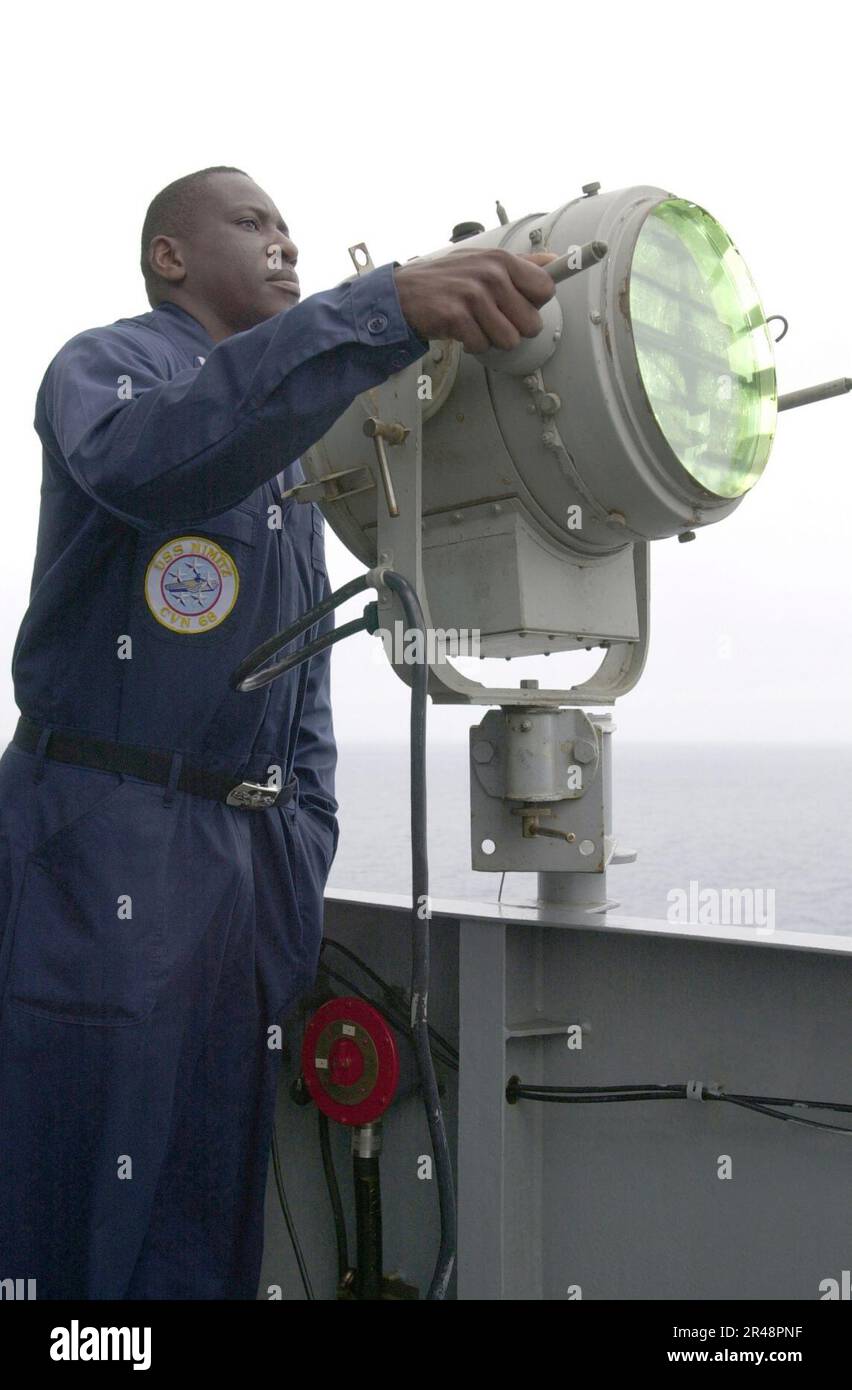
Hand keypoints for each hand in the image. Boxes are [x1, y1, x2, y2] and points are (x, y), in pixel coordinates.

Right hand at [394, 249, 557, 353]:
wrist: (403, 293)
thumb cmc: (446, 280)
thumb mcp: (484, 261)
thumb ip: (521, 264)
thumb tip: (554, 261)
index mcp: (502, 259)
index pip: (546, 288)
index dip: (535, 304)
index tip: (523, 305)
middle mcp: (490, 274)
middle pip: (531, 322)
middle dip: (514, 328)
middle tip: (493, 319)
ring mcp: (473, 295)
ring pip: (509, 340)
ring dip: (491, 339)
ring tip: (476, 324)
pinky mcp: (457, 317)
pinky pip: (483, 346)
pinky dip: (472, 345)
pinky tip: (462, 330)